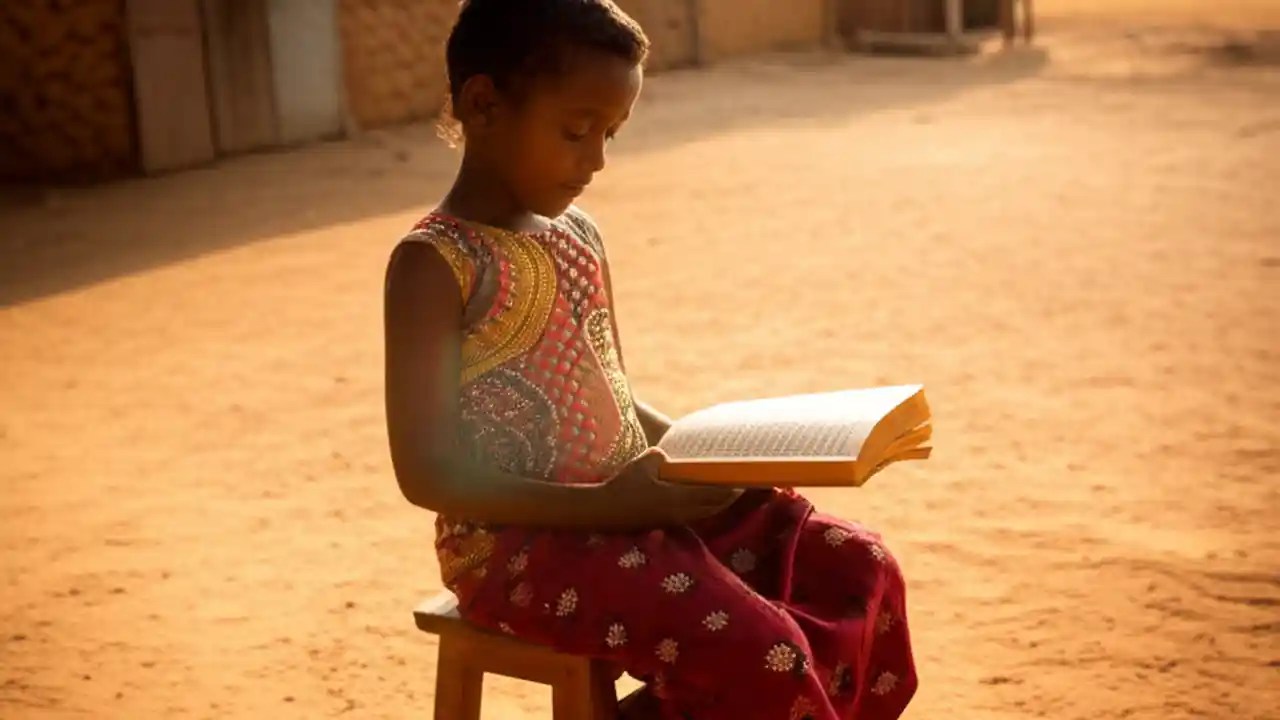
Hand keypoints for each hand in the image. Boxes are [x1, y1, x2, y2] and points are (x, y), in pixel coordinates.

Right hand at [604, 448, 742, 524]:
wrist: (605, 511)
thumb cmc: (624, 485)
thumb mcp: (643, 463)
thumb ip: (661, 457)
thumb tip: (667, 457)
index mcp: (679, 498)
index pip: (715, 493)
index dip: (732, 487)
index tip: (744, 478)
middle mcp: (682, 512)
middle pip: (715, 506)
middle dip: (730, 496)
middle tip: (741, 484)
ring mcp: (675, 520)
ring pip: (706, 513)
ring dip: (719, 504)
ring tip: (727, 492)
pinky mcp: (667, 523)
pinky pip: (695, 515)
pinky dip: (705, 508)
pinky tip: (703, 500)